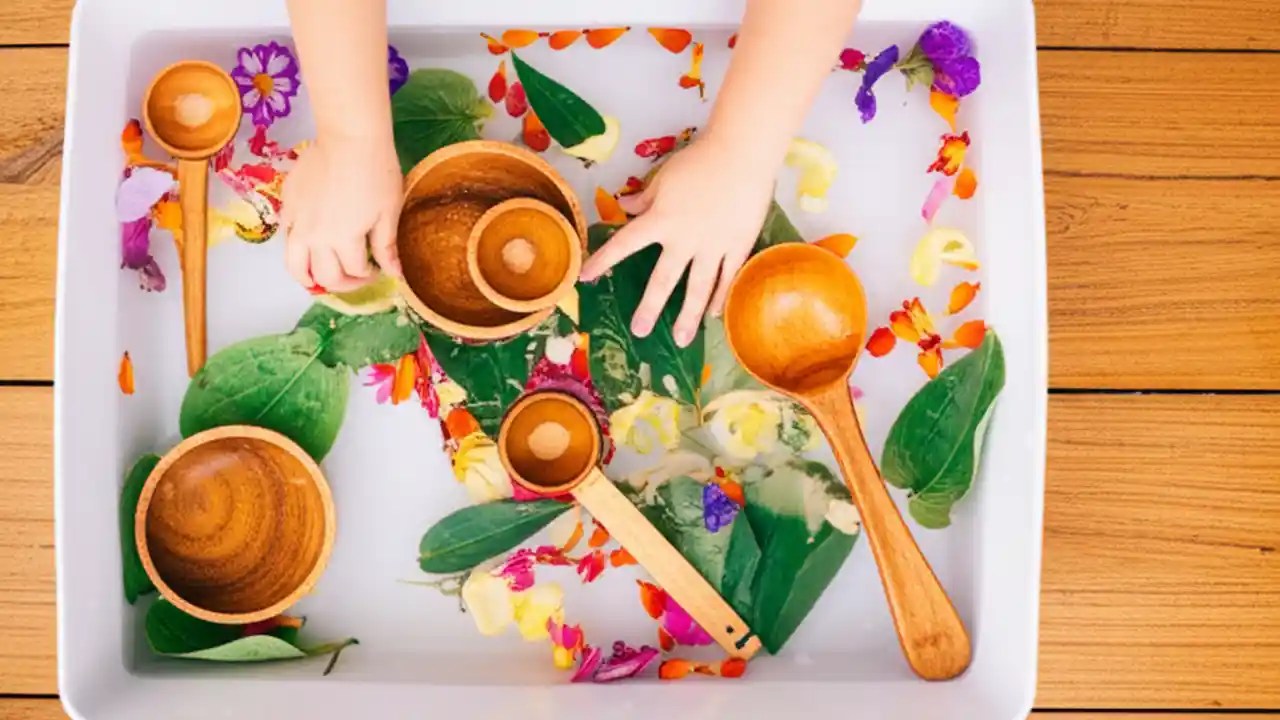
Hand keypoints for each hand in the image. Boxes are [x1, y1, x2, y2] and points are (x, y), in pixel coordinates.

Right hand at [281, 133, 402, 291]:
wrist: (349, 138)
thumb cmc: (376, 173)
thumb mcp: (389, 212)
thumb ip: (386, 247)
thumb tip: (394, 274)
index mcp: (344, 240)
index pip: (355, 271)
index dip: (369, 275)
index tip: (378, 269)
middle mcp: (316, 237)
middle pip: (326, 276)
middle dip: (344, 284)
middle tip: (356, 277)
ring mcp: (298, 222)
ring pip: (294, 265)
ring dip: (307, 279)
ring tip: (317, 281)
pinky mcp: (287, 204)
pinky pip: (285, 235)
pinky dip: (294, 247)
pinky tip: (305, 245)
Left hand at [579, 137, 774, 346]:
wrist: (743, 153)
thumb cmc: (700, 160)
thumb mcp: (664, 177)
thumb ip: (644, 198)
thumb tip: (624, 207)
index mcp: (661, 220)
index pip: (625, 245)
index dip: (604, 261)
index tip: (585, 278)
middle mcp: (684, 239)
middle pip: (664, 280)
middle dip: (650, 308)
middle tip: (640, 331)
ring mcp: (713, 246)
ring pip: (699, 288)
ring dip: (689, 316)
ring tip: (682, 339)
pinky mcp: (738, 246)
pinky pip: (727, 277)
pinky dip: (719, 297)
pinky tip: (712, 314)